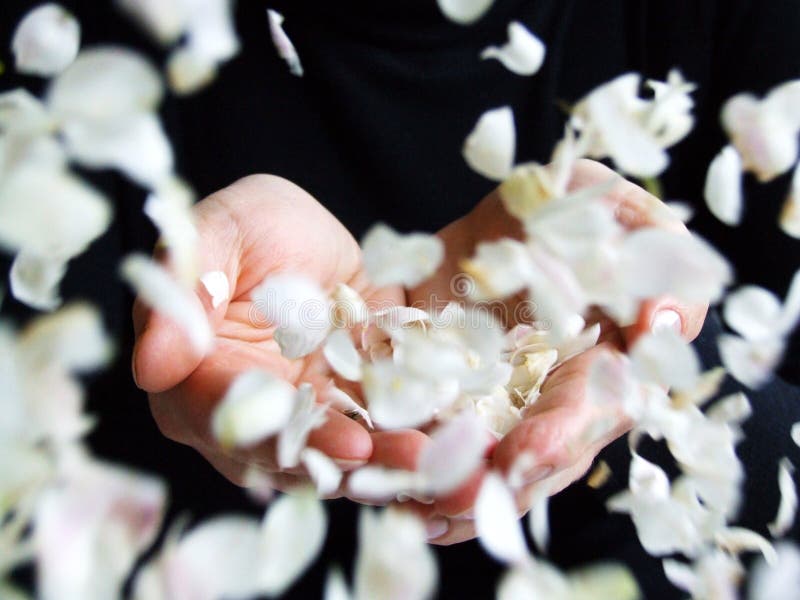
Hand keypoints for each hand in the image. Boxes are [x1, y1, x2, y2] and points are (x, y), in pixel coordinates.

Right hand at [133, 174, 404, 487]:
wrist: (313, 236)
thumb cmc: (254, 224)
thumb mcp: (219, 230)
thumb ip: (186, 286)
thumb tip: (151, 366)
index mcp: (196, 374)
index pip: (217, 413)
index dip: (264, 430)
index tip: (331, 439)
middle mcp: (246, 412)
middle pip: (280, 451)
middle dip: (332, 459)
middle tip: (384, 456)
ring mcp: (302, 420)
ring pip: (335, 456)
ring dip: (382, 466)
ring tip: (427, 462)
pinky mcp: (349, 414)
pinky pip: (378, 438)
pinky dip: (409, 449)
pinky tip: (446, 453)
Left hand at [372, 159, 708, 543]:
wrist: (504, 220)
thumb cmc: (570, 210)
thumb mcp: (618, 212)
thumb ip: (658, 255)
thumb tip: (664, 323)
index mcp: (604, 366)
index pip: (591, 412)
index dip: (564, 434)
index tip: (529, 451)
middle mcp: (553, 403)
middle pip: (535, 462)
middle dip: (501, 484)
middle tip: (457, 496)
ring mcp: (504, 413)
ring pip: (487, 470)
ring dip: (455, 494)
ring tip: (420, 506)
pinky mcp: (454, 406)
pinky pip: (439, 451)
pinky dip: (419, 476)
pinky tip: (399, 497)